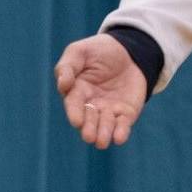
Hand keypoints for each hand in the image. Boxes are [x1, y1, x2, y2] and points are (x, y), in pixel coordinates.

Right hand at [54, 34, 147, 148]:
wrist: (129, 50)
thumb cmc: (99, 51)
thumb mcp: (80, 51)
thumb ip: (68, 66)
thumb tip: (63, 84)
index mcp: (76, 92)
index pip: (73, 105)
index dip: (75, 113)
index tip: (77, 121)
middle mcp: (91, 105)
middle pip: (88, 121)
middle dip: (89, 129)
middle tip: (89, 136)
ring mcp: (108, 111)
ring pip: (104, 127)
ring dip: (103, 134)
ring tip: (102, 141)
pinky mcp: (126, 113)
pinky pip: (123, 125)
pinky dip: (121, 133)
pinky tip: (120, 138)